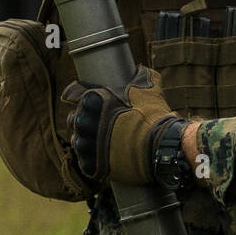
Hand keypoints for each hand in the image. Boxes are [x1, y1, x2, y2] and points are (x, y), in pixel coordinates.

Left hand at [63, 66, 182, 186]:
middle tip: (95, 122)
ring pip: (78, 141)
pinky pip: (85, 161)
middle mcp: (85, 122)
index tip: (82, 100)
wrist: (162, 147)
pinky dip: (91, 159)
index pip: (73, 94)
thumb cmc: (154, 116)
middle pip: (74, 119)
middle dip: (82, 119)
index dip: (77, 95)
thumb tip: (140, 69)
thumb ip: (140, 75)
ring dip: (85, 139)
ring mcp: (87, 145)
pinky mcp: (92, 165)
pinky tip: (101, 156)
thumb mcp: (149, 87)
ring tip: (98, 140)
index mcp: (93, 100)